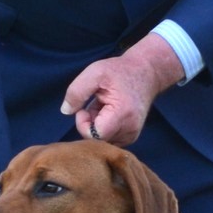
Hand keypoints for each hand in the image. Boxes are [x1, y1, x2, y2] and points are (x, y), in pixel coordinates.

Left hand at [62, 33, 184, 146]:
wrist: (147, 72)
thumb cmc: (120, 71)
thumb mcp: (94, 73)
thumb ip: (76, 92)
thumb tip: (66, 111)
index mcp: (122, 114)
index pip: (94, 136)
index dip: (83, 125)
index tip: (84, 109)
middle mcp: (130, 129)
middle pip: (97, 140)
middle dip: (90, 124)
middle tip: (95, 104)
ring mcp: (132, 135)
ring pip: (102, 141)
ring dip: (96, 126)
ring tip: (103, 107)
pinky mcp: (132, 136)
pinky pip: (110, 139)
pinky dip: (104, 128)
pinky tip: (108, 113)